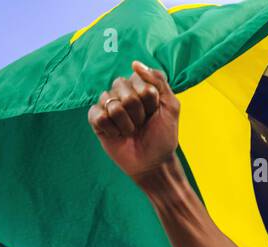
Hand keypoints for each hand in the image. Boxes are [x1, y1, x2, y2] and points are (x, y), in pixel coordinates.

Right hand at [87, 61, 180, 187]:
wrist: (154, 162)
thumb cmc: (163, 136)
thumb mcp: (171, 107)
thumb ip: (158, 81)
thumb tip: (135, 63)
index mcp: (139, 86)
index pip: (139, 81)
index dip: (150, 100)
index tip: (155, 113)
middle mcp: (122, 92)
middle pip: (124, 91)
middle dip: (138, 113)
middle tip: (142, 124)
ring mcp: (108, 104)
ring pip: (112, 104)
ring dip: (126, 124)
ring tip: (131, 131)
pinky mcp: (96, 119)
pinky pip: (98, 115)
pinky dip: (111, 129)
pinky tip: (118, 135)